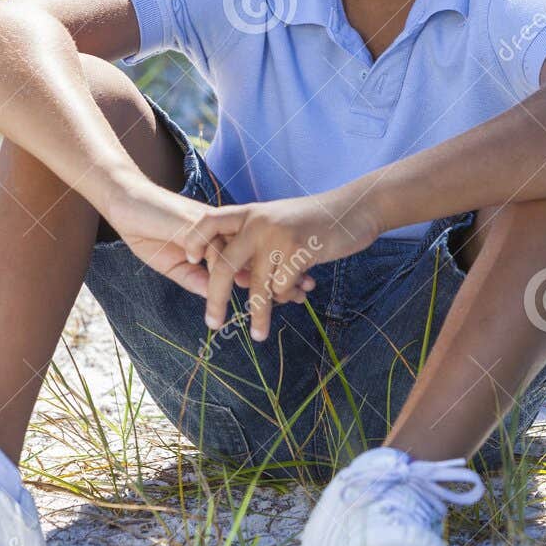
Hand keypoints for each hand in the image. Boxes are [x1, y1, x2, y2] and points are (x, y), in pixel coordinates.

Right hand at [101, 180, 313, 304]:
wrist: (125, 202)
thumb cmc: (148, 231)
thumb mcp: (175, 265)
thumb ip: (196, 280)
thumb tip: (215, 298)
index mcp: (218, 239)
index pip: (250, 259)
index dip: (272, 274)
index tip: (296, 290)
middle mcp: (220, 230)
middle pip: (257, 254)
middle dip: (281, 274)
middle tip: (305, 293)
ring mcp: (211, 226)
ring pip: (245, 253)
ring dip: (266, 275)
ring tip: (285, 295)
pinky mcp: (198, 224)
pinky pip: (219, 250)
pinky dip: (233, 270)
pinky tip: (248, 286)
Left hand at [184, 191, 374, 340]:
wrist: (354, 209)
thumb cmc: (314, 220)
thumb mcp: (277, 219)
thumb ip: (254, 239)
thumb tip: (232, 275)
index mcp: (249, 213)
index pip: (209, 222)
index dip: (194, 241)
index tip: (190, 260)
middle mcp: (258, 223)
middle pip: (225, 266)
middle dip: (216, 299)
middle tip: (212, 324)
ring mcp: (278, 237)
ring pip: (258, 287)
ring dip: (259, 315)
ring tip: (257, 336)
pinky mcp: (298, 252)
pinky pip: (282, 288)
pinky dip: (288, 296)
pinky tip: (299, 292)